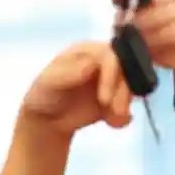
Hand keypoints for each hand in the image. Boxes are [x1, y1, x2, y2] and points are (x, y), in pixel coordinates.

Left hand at [18, 42, 132, 137]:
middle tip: (116, 112)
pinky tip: (114, 123)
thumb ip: (68, 73)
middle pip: (126, 68)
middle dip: (123, 91)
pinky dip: (125, 115)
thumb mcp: (48, 82)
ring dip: (125, 104)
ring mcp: (111, 79)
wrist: (47, 120)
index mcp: (86, 51)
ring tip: (114, 121)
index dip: (112, 75)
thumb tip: (92, 65)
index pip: (109, 54)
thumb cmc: (43, 95)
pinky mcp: (115, 97)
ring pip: (130, 84)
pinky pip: (129, 103)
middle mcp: (102, 61)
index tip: (104, 99)